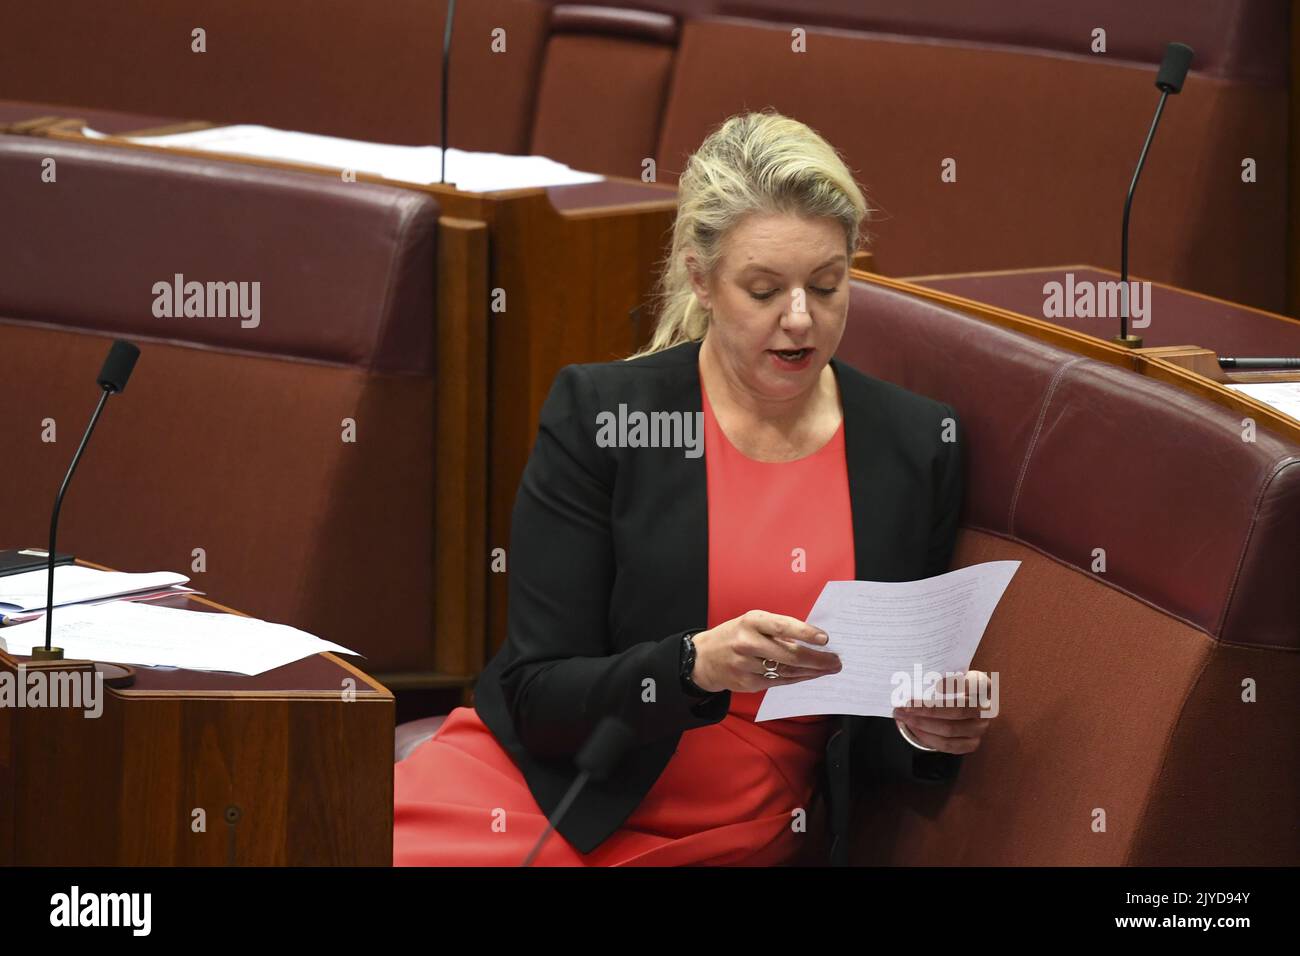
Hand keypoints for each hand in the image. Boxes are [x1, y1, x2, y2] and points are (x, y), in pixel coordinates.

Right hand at [690, 610, 841, 693]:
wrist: (704, 657)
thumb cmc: (735, 635)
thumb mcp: (752, 622)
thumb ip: (777, 628)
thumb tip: (812, 638)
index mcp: (751, 621)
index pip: (782, 626)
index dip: (805, 633)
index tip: (825, 638)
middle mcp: (747, 643)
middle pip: (789, 654)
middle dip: (817, 659)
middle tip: (836, 661)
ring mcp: (746, 665)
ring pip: (787, 671)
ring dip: (812, 671)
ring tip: (829, 669)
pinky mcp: (747, 683)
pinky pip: (779, 681)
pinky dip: (798, 678)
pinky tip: (810, 675)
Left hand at [892, 670, 994, 754]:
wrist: (961, 704)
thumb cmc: (951, 686)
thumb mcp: (950, 675)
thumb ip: (939, 675)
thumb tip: (916, 680)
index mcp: (984, 687)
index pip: (976, 684)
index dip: (958, 685)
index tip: (936, 685)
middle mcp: (986, 709)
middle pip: (957, 711)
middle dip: (927, 709)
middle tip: (905, 706)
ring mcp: (981, 729)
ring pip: (949, 729)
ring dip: (922, 724)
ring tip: (903, 716)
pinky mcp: (972, 744)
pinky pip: (947, 745)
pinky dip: (927, 737)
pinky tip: (913, 727)